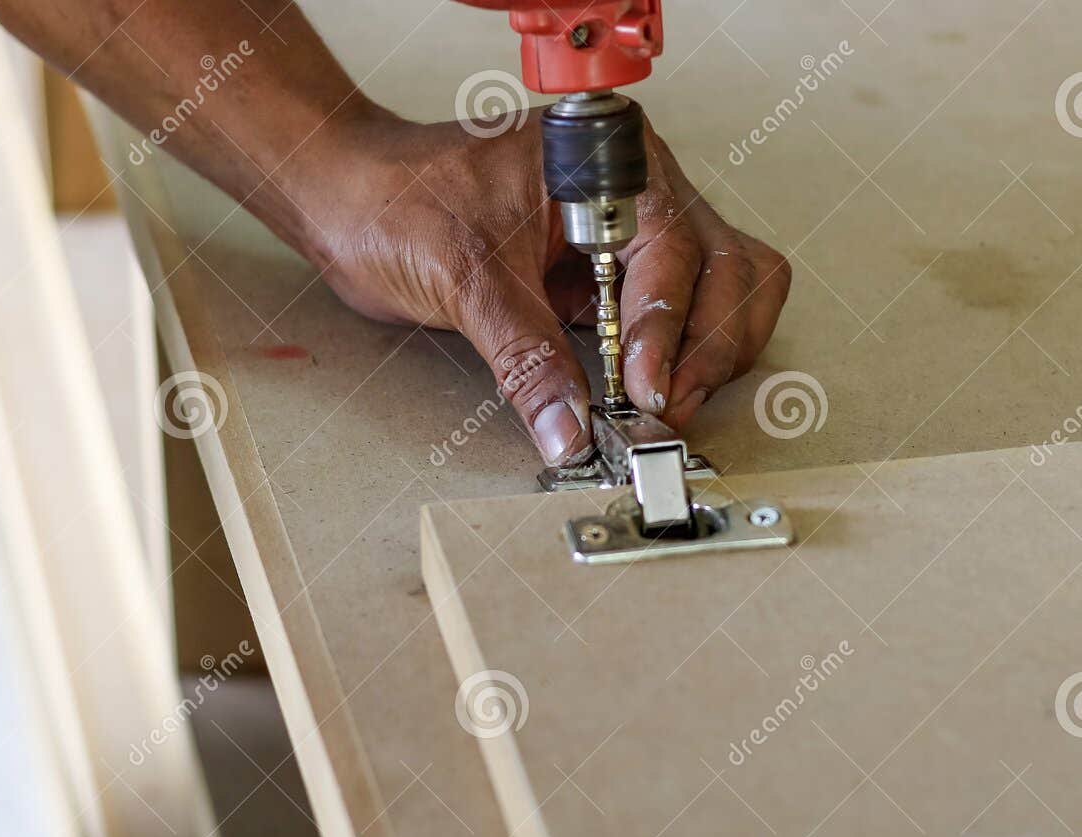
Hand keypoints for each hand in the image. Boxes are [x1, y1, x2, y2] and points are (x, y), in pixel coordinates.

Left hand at [309, 112, 791, 464]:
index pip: (674, 250)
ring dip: (710, 352)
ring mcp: (635, 229)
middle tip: (666, 408)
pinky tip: (652, 390)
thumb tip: (571, 431)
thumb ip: (527, 360)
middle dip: (709, 346)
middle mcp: (638, 186)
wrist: (352, 200)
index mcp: (607, 161)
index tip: (648, 391)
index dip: (669, 328)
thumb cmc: (397, 199)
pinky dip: (685, 356)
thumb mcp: (465, 280)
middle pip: (729, 268)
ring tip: (665, 403)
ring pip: (727, 288)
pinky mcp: (619, 271)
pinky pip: (687, 311)